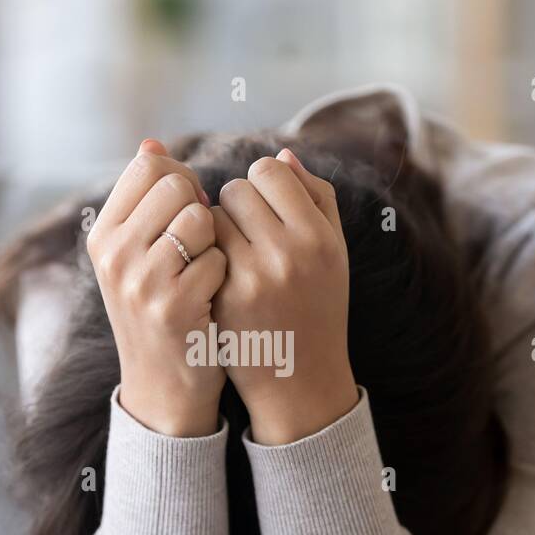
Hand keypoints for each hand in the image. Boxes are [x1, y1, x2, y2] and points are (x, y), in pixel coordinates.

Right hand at [87, 139, 226, 436]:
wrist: (164, 389)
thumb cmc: (160, 313)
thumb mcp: (136, 258)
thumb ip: (144, 203)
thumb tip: (151, 144)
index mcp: (102, 236)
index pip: (149, 165)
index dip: (182, 179)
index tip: (190, 210)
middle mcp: (114, 254)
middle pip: (177, 184)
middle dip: (200, 208)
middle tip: (200, 246)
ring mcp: (141, 280)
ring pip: (200, 218)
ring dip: (216, 242)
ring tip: (205, 272)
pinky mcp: (175, 305)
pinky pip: (220, 257)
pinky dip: (226, 274)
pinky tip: (214, 299)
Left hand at [212, 149, 358, 444]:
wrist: (300, 380)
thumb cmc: (318, 307)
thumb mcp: (334, 254)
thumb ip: (316, 199)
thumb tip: (281, 154)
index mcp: (319, 237)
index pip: (270, 171)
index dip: (262, 183)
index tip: (264, 204)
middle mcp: (288, 254)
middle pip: (236, 189)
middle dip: (235, 204)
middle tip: (246, 230)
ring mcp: (251, 278)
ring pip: (210, 217)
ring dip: (216, 227)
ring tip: (233, 252)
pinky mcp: (222, 299)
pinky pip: (199, 250)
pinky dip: (204, 254)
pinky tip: (218, 274)